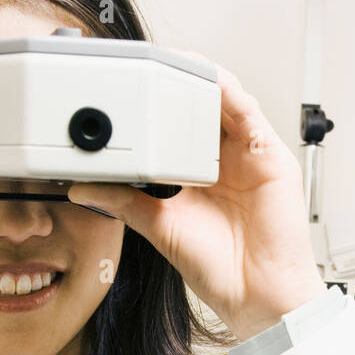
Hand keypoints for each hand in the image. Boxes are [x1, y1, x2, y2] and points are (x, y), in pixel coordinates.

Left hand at [67, 55, 323, 342]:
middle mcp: (225, 162)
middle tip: (143, 64)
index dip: (153, 107)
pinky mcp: (271, 156)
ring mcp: (249, 156)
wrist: (256, 295)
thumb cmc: (219, 269)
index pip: (174, 129)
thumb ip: (123, 202)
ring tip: (172, 60)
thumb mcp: (158, 227)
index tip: (123, 92)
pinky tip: (208, 79)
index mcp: (198, 176)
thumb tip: (83, 187)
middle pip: (200, 108)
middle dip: (174, 84)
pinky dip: (229, 91)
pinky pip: (250, 112)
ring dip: (201, 78)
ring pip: (225, 101)